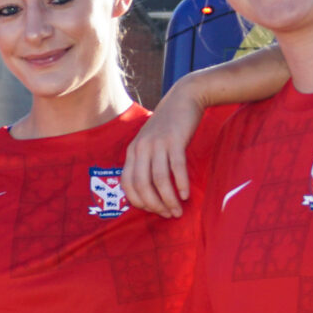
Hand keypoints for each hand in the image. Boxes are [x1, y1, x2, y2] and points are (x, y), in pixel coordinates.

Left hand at [123, 88, 204, 217]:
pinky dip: (180, 183)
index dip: (138, 201)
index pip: (127, 183)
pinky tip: (186, 195)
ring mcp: (157, 144)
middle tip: (168, 214)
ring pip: (159, 179)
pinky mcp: (174, 140)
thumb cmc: (169, 126)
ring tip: (178, 210)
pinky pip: (176, 167)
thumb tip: (151, 191)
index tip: (152, 210)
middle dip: (154, 204)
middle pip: (142, 184)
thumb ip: (147, 162)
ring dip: (169, 199)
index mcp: (132, 151)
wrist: (184, 98)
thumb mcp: (150, 143)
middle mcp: (141, 148)